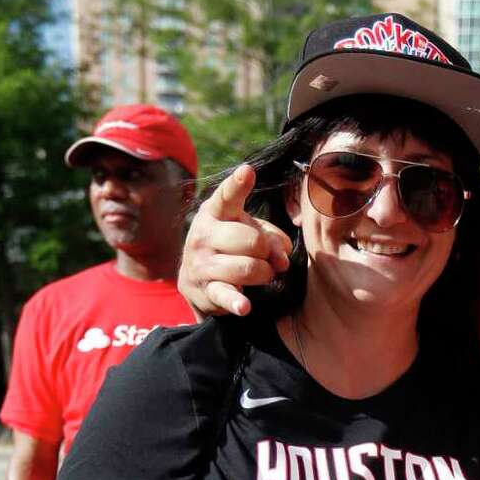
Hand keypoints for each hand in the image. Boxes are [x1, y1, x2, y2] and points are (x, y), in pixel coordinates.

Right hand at [178, 165, 292, 318]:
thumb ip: (270, 237)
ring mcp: (202, 263)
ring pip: (248, 268)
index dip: (237, 185)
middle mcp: (203, 234)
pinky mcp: (205, 290)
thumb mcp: (247, 231)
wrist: (197, 279)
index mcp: (214, 213)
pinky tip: (245, 307)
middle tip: (265, 257)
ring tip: (262, 275)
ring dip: (264, 274)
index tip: (248, 172)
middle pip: (251, 240)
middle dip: (266, 251)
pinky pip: (226, 295)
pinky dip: (237, 302)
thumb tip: (283, 258)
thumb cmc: (229, 246)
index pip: (227, 196)